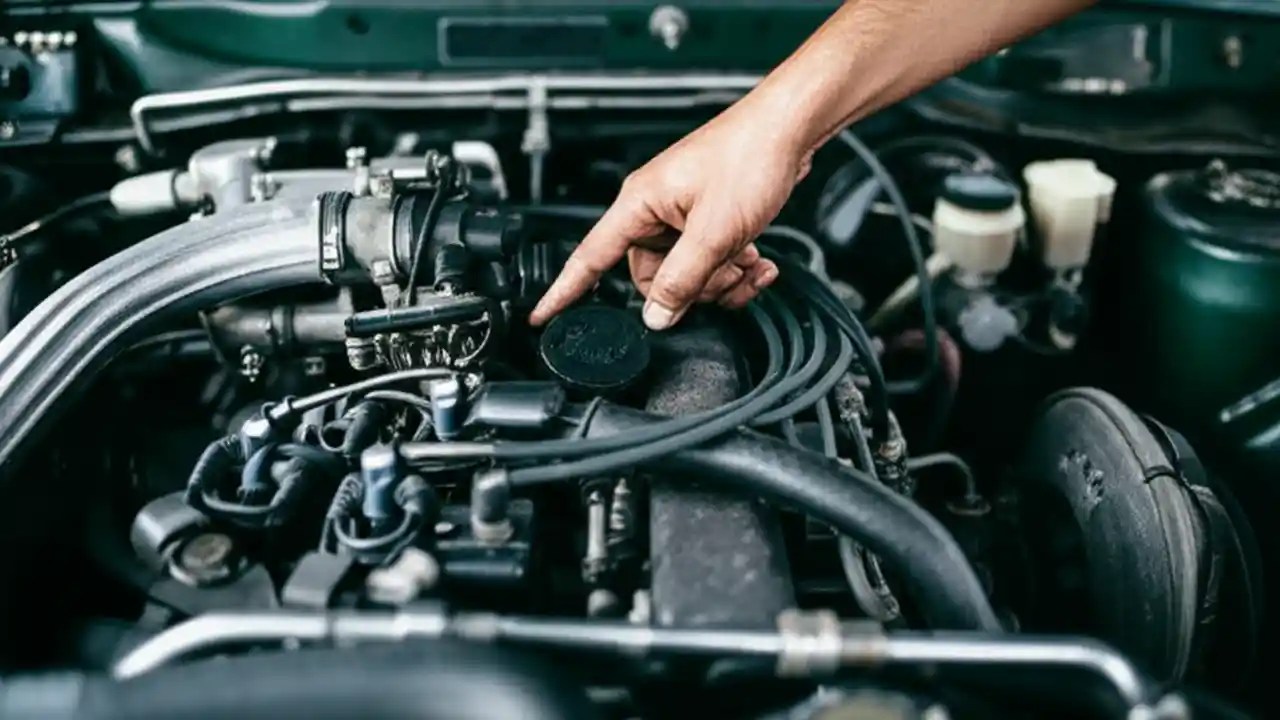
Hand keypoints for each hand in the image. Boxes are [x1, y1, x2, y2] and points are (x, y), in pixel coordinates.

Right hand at [528, 101, 811, 329]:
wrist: (791, 129)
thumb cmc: (750, 155)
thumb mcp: (715, 231)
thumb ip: (683, 279)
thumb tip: (656, 317)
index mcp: (639, 204)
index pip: (590, 257)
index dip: (565, 291)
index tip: (543, 317)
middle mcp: (655, 210)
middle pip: (653, 278)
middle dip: (693, 288)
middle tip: (725, 276)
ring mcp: (683, 215)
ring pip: (687, 275)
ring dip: (721, 279)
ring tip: (749, 261)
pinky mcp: (709, 218)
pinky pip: (710, 262)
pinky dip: (735, 267)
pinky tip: (758, 260)